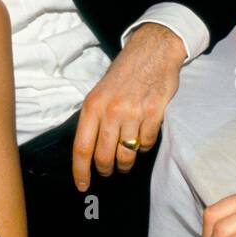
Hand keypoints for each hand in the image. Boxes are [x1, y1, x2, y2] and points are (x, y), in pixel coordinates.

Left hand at [72, 23, 186, 189]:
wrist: (152, 51)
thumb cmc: (124, 73)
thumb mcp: (99, 92)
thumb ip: (94, 119)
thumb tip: (88, 151)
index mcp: (92, 106)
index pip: (82, 148)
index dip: (81, 171)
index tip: (82, 185)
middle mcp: (111, 111)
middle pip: (104, 156)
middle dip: (107, 169)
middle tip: (109, 171)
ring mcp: (133, 113)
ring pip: (127, 154)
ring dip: (126, 162)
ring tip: (126, 159)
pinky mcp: (154, 114)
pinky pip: (146, 144)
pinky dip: (144, 146)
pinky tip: (142, 137)